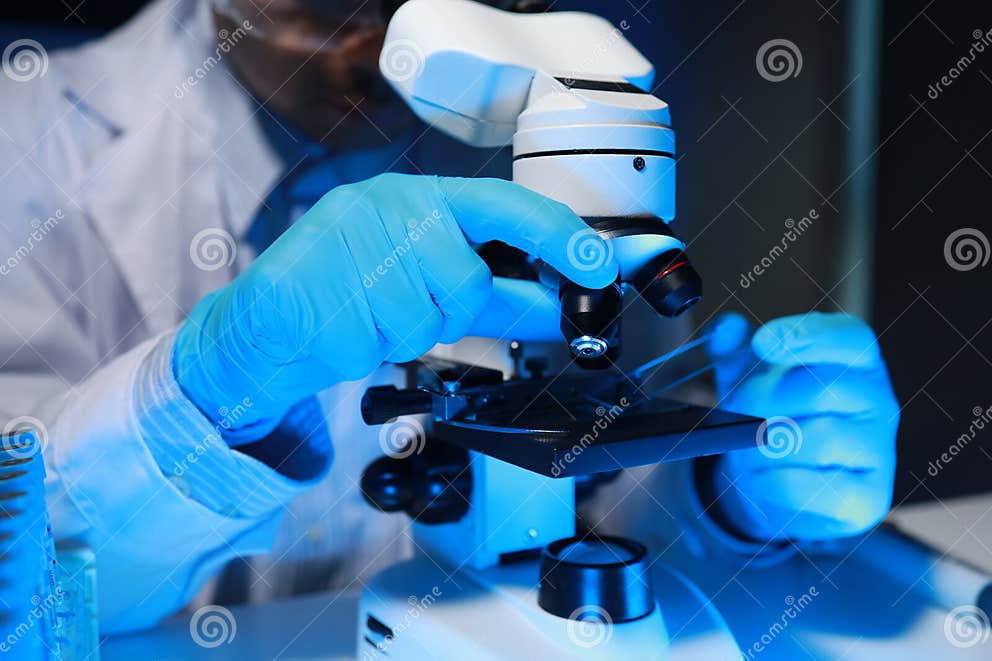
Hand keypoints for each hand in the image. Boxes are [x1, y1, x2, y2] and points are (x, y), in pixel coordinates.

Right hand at [173, 174, 616, 442]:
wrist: (266, 317)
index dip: (559, 236)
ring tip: (366, 312)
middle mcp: (387, 209)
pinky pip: (376, 348)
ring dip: (402, 336)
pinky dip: (364, 352)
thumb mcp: (421, 271)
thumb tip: (561, 307)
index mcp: (418, 197)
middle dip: (449, 312)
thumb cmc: (353, 287)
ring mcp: (349, 247)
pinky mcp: (319, 293)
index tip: (598, 265)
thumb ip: (489, 286)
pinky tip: (339, 327)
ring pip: (423, 325)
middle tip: (410, 305)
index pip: (505, 206)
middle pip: (467, 284)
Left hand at [704, 311, 898, 540]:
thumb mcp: (747, 377)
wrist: (778, 486)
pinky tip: (763, 478)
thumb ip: (734, 350)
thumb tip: (726, 328)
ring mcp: (878, 452)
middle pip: (824, 388)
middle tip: (739, 413)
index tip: (762, 343)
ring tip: (748, 450)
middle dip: (764, 400)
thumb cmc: (772, 419)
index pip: (850, 337)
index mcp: (856, 363)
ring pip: (818, 440)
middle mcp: (878, 403)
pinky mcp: (866, 499)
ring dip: (765, 447)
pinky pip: (811, 487)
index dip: (808, 334)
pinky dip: (772, 483)